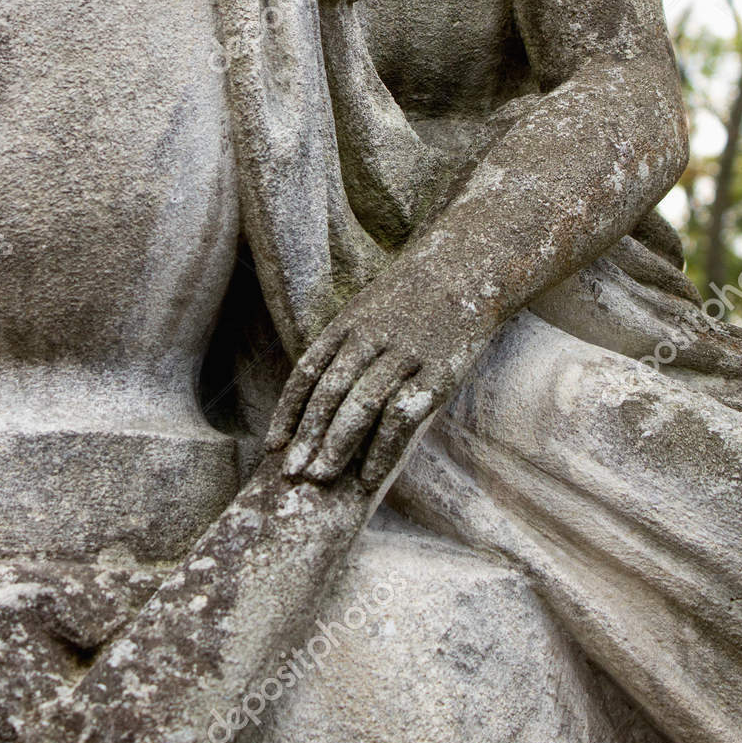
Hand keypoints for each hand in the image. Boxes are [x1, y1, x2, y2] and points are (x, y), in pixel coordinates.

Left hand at [264, 260, 493, 492]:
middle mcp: (371, 337)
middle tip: (291, 473)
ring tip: (320, 478)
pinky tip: (369, 477)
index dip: (288, 411)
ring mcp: (406, 353)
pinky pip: (403, 415)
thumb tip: (313, 395)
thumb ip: (344, 345)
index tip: (272, 445)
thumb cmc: (413, 297)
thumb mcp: (369, 309)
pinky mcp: (440, 372)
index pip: (308, 372)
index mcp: (349, 322)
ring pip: (361, 405)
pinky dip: (383, 449)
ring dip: (337, 446)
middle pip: (330, 392)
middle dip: (308, 435)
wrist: (469, 264)